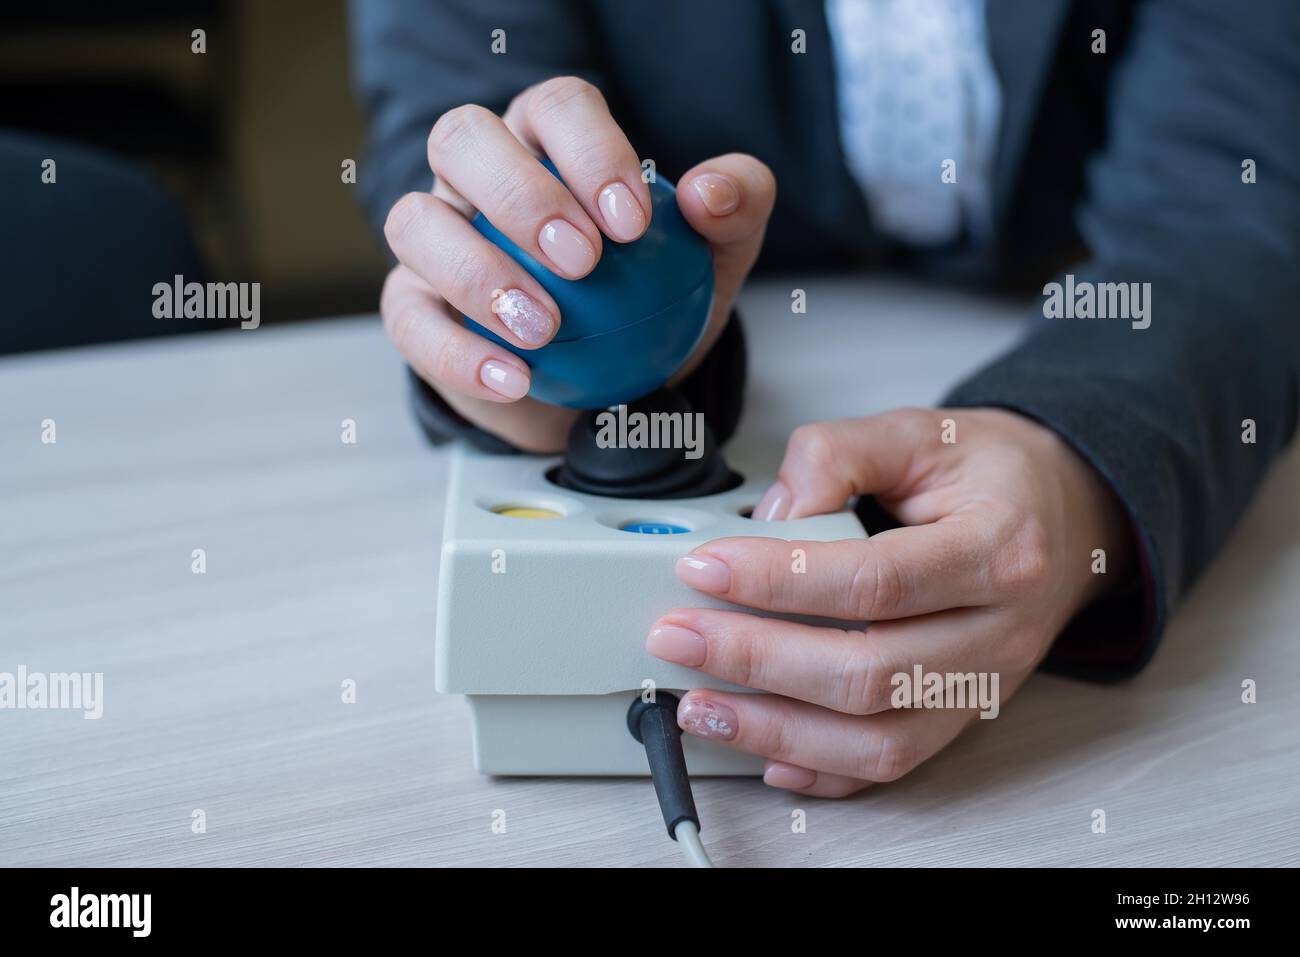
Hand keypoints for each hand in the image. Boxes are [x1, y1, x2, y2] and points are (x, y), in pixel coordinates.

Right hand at [379, 76, 775, 451]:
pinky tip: (514, 379)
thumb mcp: (716, 256)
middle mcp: (479, 175)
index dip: (590, 152)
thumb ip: (734, 208)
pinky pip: (410, 320)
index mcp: (548, 140)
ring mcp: (436, 238)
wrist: (610, 381)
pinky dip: (458, 352)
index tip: (634, 224)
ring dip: (476, 272)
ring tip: (546, 328)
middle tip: (582, 262)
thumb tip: (709, 194)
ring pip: (414, 222)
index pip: (556, 109)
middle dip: (520, 194)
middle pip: (463, 139)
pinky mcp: (414, 308)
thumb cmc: (654, 297)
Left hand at [647, 408, 1135, 795]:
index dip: (778, 580)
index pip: (874, 579)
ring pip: (878, 740)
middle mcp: (999, 631)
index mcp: (998, 548)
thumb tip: (771, 516)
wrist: (1064, 514)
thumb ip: (837, 455)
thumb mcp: (918, 430)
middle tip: (678, 638)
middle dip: (756, 661)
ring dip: (776, 731)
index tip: (704, 569)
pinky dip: (823, 771)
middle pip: (868, 673)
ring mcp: (983, 685)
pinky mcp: (961, 715)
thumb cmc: (991, 474)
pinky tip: (764, 753)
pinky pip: (894, 765)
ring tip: (700, 707)